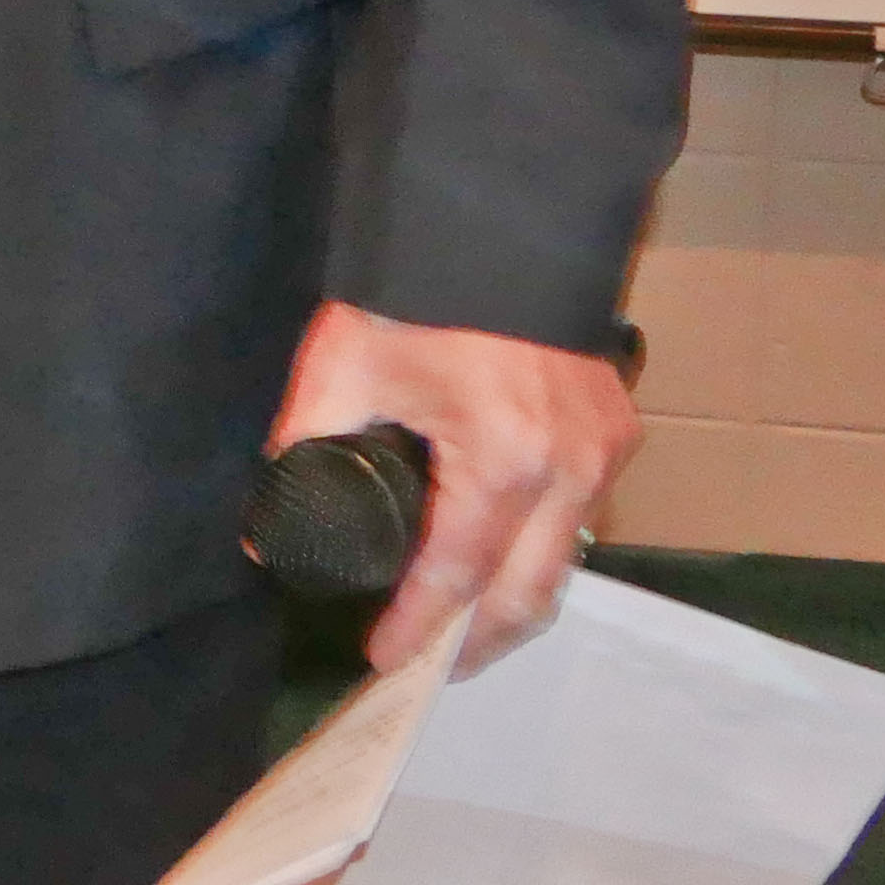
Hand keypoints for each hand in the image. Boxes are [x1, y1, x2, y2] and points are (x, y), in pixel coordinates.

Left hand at [271, 299, 640, 673]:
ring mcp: (603, 450)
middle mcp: (568, 469)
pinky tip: (502, 556)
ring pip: (566, 559)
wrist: (496, 217)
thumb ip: (303, 444)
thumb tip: (267, 524)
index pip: (458, 574)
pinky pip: (583, 516)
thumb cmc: (415, 293)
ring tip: (463, 627)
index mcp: (502, 460)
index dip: (421, 626)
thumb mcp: (343, 365)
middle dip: (480, 643)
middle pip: (529, 592)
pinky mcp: (617, 428)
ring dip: (516, 601)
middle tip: (431, 667)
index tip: (386, 662)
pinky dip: (542, 549)